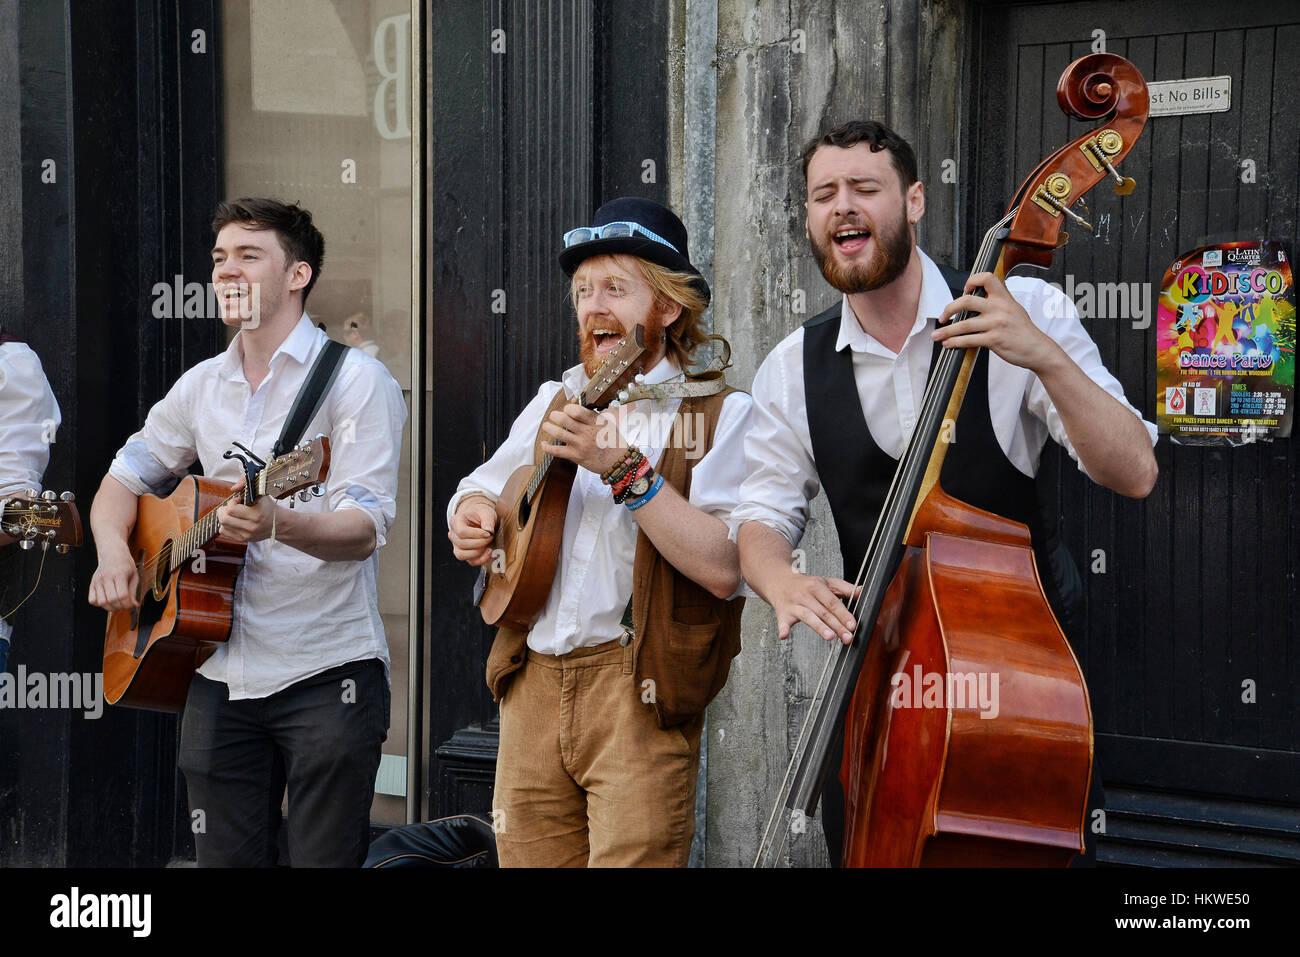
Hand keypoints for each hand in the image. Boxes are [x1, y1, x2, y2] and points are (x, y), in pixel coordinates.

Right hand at [89, 543, 139, 610]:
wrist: (112, 553)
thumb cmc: (125, 564)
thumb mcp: (134, 576)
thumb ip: (133, 592)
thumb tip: (134, 606)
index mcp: (119, 574)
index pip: (122, 595)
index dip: (128, 604)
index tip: (132, 605)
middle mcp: (106, 577)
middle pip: (111, 600)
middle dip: (120, 607)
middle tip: (125, 606)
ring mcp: (97, 581)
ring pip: (101, 602)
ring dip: (110, 607)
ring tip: (117, 604)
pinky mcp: (92, 584)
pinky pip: (92, 600)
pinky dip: (100, 604)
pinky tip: (107, 600)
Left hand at [215, 487, 276, 543]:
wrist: (278, 523)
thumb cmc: (268, 507)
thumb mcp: (261, 493)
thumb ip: (246, 483)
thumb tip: (234, 488)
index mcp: (257, 515)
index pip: (231, 509)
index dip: (232, 502)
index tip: (239, 500)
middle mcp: (251, 527)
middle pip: (224, 519)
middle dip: (224, 510)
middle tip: (230, 507)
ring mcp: (247, 535)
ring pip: (222, 526)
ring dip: (224, 517)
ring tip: (232, 514)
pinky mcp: (243, 540)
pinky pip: (224, 532)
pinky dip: (225, 525)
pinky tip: (233, 521)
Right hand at [449, 497, 496, 565]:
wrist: (479, 518)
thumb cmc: (480, 514)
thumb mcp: (486, 512)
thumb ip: (487, 519)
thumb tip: (489, 530)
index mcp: (456, 522)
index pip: (462, 532)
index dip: (476, 535)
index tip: (488, 533)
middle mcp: (453, 535)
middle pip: (462, 544)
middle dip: (479, 543)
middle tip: (491, 537)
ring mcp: (457, 545)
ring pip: (462, 555)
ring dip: (478, 553)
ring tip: (488, 545)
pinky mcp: (464, 554)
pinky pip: (470, 561)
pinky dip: (481, 559)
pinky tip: (489, 552)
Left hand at [539, 403, 627, 475]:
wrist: (618, 461)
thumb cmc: (613, 441)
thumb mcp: (607, 422)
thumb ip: (591, 413)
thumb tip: (575, 400)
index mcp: (596, 422)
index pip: (577, 410)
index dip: (568, 407)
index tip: (568, 409)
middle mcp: (587, 432)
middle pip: (564, 419)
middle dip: (555, 416)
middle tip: (554, 416)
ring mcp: (581, 445)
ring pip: (558, 433)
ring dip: (548, 427)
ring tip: (547, 426)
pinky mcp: (576, 456)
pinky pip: (557, 451)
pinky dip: (547, 446)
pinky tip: (544, 443)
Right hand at [769, 571, 860, 643]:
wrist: (779, 581)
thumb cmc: (805, 585)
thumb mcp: (825, 582)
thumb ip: (844, 588)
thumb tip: (863, 591)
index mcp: (817, 586)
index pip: (832, 602)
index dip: (843, 614)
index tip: (852, 625)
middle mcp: (805, 595)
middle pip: (823, 612)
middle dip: (836, 625)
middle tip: (847, 637)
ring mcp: (793, 604)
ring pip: (808, 616)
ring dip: (818, 626)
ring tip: (830, 636)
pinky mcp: (783, 613)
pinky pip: (782, 622)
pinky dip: (783, 628)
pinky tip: (784, 636)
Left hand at [933, 272, 1062, 372]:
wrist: (1038, 349)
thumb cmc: (1024, 331)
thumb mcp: (1014, 309)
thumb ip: (997, 302)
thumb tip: (975, 300)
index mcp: (1004, 297)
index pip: (986, 277)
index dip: (971, 281)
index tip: (964, 291)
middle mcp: (999, 308)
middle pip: (966, 301)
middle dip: (949, 309)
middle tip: (943, 317)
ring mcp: (996, 324)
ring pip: (963, 325)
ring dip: (946, 331)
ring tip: (937, 336)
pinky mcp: (994, 340)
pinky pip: (968, 340)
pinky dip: (955, 342)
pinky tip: (949, 344)